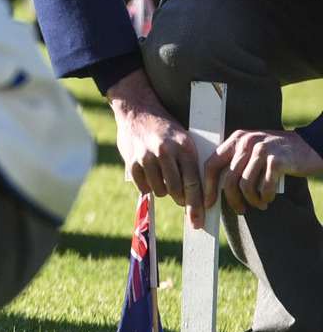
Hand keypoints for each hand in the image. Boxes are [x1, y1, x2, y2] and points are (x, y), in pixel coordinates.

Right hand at [109, 71, 207, 222]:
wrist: (137, 110)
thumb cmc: (166, 129)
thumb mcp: (184, 140)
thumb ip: (191, 164)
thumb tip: (199, 195)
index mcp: (185, 146)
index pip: (194, 183)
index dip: (197, 204)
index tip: (198, 221)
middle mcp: (166, 151)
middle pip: (177, 190)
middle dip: (180, 199)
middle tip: (181, 200)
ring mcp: (147, 156)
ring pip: (160, 190)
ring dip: (163, 190)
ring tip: (163, 178)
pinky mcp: (132, 160)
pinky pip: (143, 187)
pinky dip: (148, 187)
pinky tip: (150, 175)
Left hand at [206, 128, 322, 211]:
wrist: (310, 145)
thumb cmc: (278, 153)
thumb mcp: (253, 150)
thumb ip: (236, 162)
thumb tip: (215, 188)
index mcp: (236, 140)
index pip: (212, 164)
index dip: (207, 186)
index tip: (207, 203)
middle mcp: (246, 142)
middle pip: (228, 179)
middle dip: (232, 200)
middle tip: (240, 210)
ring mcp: (262, 150)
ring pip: (245, 185)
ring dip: (252, 201)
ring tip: (260, 205)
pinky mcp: (277, 160)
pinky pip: (264, 187)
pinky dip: (266, 197)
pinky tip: (269, 199)